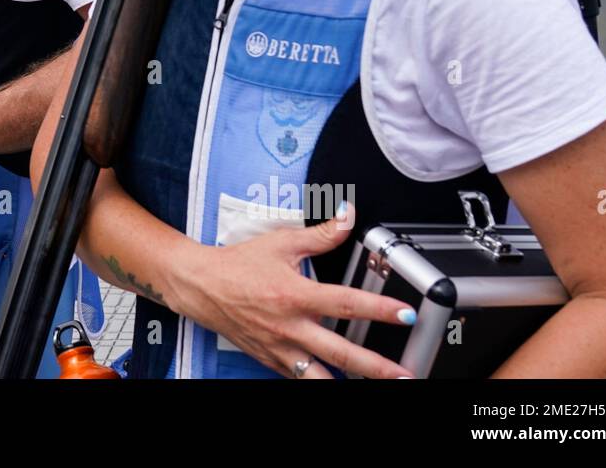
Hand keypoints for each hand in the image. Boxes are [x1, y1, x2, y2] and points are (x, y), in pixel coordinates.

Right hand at [163, 203, 416, 378]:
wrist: (199, 285)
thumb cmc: (237, 264)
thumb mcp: (281, 242)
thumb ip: (320, 234)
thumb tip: (347, 216)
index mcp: (294, 294)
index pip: (346, 303)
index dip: (380, 309)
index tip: (406, 315)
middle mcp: (289, 326)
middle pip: (341, 353)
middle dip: (377, 367)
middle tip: (405, 374)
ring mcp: (279, 347)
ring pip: (319, 377)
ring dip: (348, 384)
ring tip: (379, 389)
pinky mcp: (270, 359)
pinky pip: (298, 378)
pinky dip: (317, 382)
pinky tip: (336, 383)